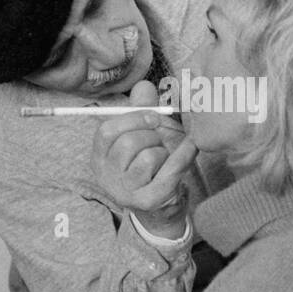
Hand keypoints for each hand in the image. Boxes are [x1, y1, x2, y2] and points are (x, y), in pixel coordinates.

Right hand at [91, 80, 197, 216]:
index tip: (153, 117)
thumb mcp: (144, 134)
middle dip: (152, 135)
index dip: (132, 119)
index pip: (106, 132)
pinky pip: (169, 170)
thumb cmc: (151, 164)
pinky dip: (184, 155)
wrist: (162, 206)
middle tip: (161, 140)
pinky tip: (192, 147)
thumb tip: (144, 85)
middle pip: (127, 143)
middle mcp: (107, 176)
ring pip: (147, 157)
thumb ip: (143, 109)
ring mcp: (125, 191)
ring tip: (166, 156)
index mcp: (100, 156)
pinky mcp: (148, 201)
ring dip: (164, 151)